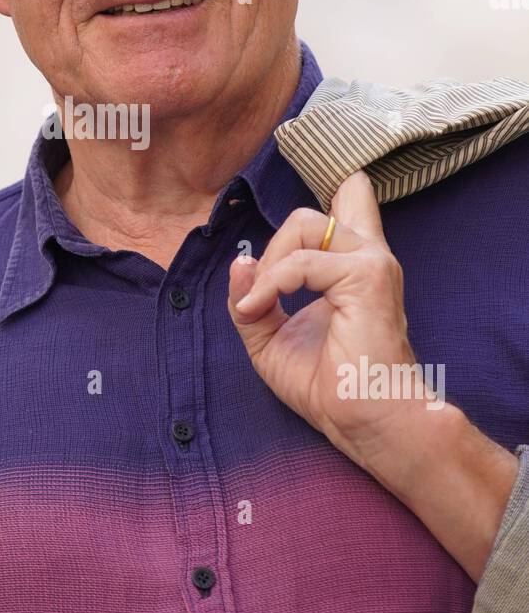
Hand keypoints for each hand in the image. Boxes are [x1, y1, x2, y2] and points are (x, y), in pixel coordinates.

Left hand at [227, 170, 423, 468]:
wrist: (362, 421)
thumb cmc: (326, 387)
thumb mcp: (271, 338)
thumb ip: (254, 298)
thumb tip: (241, 260)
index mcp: (353, 267)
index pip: (354, 202)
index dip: (343, 190)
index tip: (337, 193)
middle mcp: (367, 256)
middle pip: (308, 216)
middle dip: (271, 250)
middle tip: (260, 299)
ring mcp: (371, 262)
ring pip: (305, 224)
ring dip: (269, 264)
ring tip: (259, 304)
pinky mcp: (367, 276)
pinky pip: (301, 261)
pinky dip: (270, 283)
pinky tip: (258, 308)